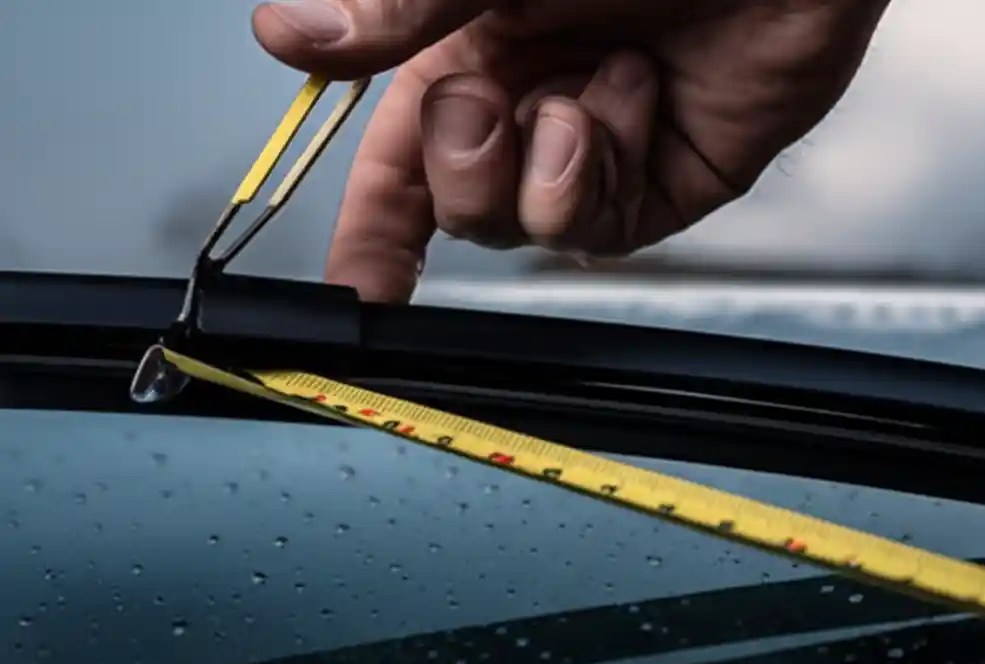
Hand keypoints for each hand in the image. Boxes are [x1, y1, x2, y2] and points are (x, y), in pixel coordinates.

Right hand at [251, 0, 891, 300]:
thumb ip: (400, 11)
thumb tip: (289, 34)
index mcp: (476, 47)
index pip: (401, 161)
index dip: (372, 229)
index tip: (355, 287)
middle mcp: (534, 101)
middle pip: (458, 206)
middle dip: (458, 173)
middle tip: (480, 106)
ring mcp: (601, 146)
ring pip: (526, 229)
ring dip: (536, 172)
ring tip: (581, 93)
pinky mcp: (668, 178)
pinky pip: (602, 228)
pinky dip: (600, 171)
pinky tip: (634, 94)